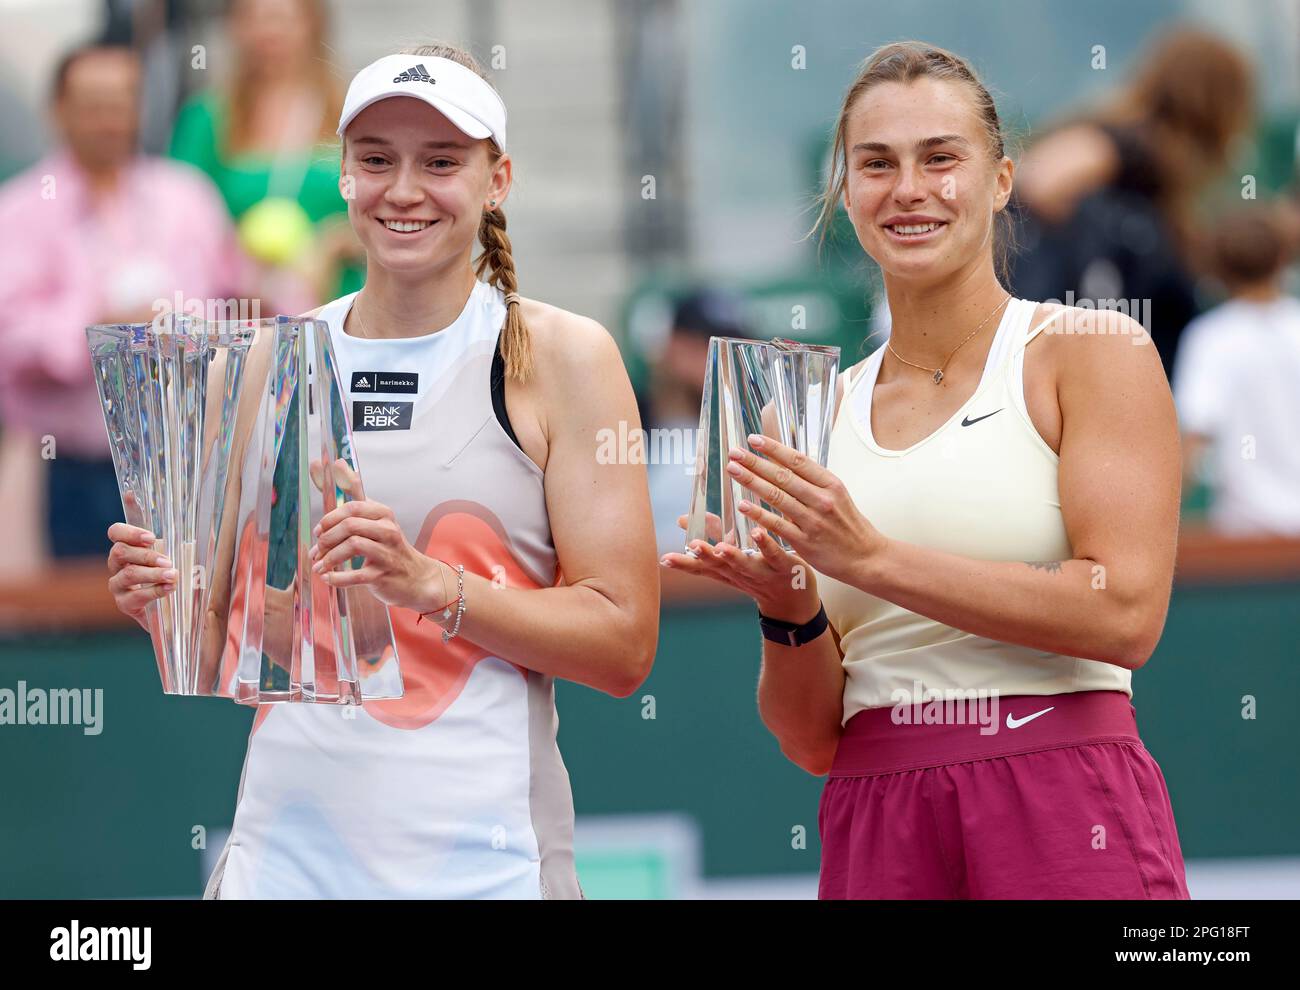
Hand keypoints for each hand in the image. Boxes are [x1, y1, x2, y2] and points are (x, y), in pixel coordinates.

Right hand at [106, 522, 176, 626]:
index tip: (151, 538)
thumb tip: (195, 539)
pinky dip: (155, 591)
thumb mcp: (174, 560)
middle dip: (146, 555)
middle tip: (168, 561)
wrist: (170, 613)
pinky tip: (170, 589)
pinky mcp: (124, 603)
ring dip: (152, 573)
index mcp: (128, 549)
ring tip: (172, 575)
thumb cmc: (173, 578)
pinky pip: (135, 596)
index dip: (129, 532)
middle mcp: (117, 566)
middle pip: (120, 552)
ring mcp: (118, 585)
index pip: (116, 532)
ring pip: (128, 574)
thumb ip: (175, 549)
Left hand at [308, 499, 445, 612]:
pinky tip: (328, 578)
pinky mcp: (383, 575)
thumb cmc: (388, 546)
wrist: (415, 577)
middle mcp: (388, 530)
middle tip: (318, 550)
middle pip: (350, 525)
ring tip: (320, 565)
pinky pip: (355, 575)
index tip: (318, 530)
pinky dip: (337, 578)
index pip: (353, 507)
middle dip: (327, 538)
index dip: (330, 517)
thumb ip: (355, 493)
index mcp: (383, 514)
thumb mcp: (375, 517)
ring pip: (352, 546)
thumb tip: (338, 462)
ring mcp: (387, 553)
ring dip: (329, 557)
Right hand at [661, 514, 820, 624]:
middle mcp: (741, 572)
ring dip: (732, 556)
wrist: (793, 603)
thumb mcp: (731, 555)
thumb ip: (711, 532)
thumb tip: (682, 519)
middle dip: (705, 557)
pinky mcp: (785, 567)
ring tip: (720, 547)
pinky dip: (766, 545)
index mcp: (726, 570)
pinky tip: (758, 533)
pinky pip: (774, 555)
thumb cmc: (758, 572)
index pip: (701, 568)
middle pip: (720, 566)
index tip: (665, 559)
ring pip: (745, 563)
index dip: (683, 563)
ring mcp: (763, 571)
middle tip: (691, 548)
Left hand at [723, 433, 886, 585]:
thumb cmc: (848, 526)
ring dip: (752, 481)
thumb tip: (785, 464)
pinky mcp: (805, 541)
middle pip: (783, 475)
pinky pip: (777, 524)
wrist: (866, 558)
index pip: (797, 460)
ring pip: (777, 496)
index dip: (773, 448)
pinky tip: (742, 505)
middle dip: (755, 461)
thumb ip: (813, 482)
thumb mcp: (837, 496)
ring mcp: (813, 520)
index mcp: (831, 484)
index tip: (753, 439)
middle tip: (734, 452)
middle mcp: (822, 499)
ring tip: (733, 470)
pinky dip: (759, 514)